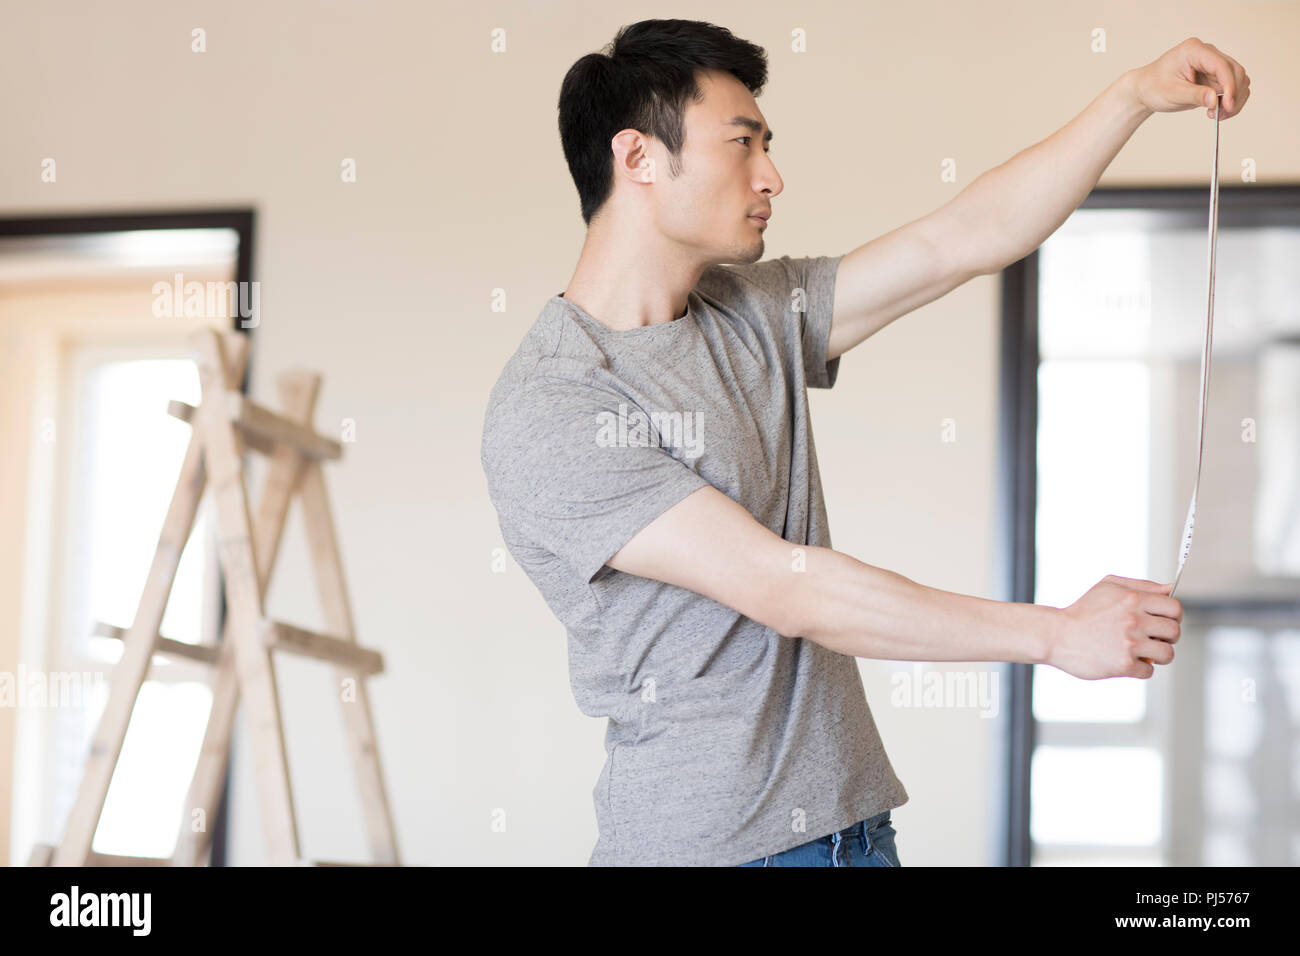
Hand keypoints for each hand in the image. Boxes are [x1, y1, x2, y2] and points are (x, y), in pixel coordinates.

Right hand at [1046, 575, 1182, 679]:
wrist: (1056, 635)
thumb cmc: (1082, 611)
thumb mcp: (1108, 587)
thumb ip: (1142, 585)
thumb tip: (1170, 588)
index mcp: (1133, 599)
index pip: (1175, 608)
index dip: (1173, 616)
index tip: (1163, 621)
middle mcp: (1134, 620)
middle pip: (1174, 632)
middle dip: (1167, 637)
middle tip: (1153, 638)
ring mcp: (1130, 644)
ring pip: (1167, 654)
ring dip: (1158, 655)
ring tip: (1144, 652)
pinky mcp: (1123, 665)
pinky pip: (1148, 671)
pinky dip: (1140, 669)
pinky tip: (1126, 661)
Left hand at [1130, 37, 1250, 118]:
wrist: (1145, 89)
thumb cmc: (1153, 87)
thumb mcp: (1172, 93)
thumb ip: (1195, 95)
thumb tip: (1215, 100)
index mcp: (1195, 50)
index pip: (1221, 65)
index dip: (1229, 85)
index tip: (1228, 105)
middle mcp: (1208, 53)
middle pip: (1235, 72)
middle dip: (1234, 95)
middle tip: (1221, 115)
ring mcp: (1213, 64)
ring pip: (1238, 80)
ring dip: (1234, 99)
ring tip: (1216, 115)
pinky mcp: (1215, 76)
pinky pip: (1233, 87)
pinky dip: (1230, 101)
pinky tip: (1216, 111)